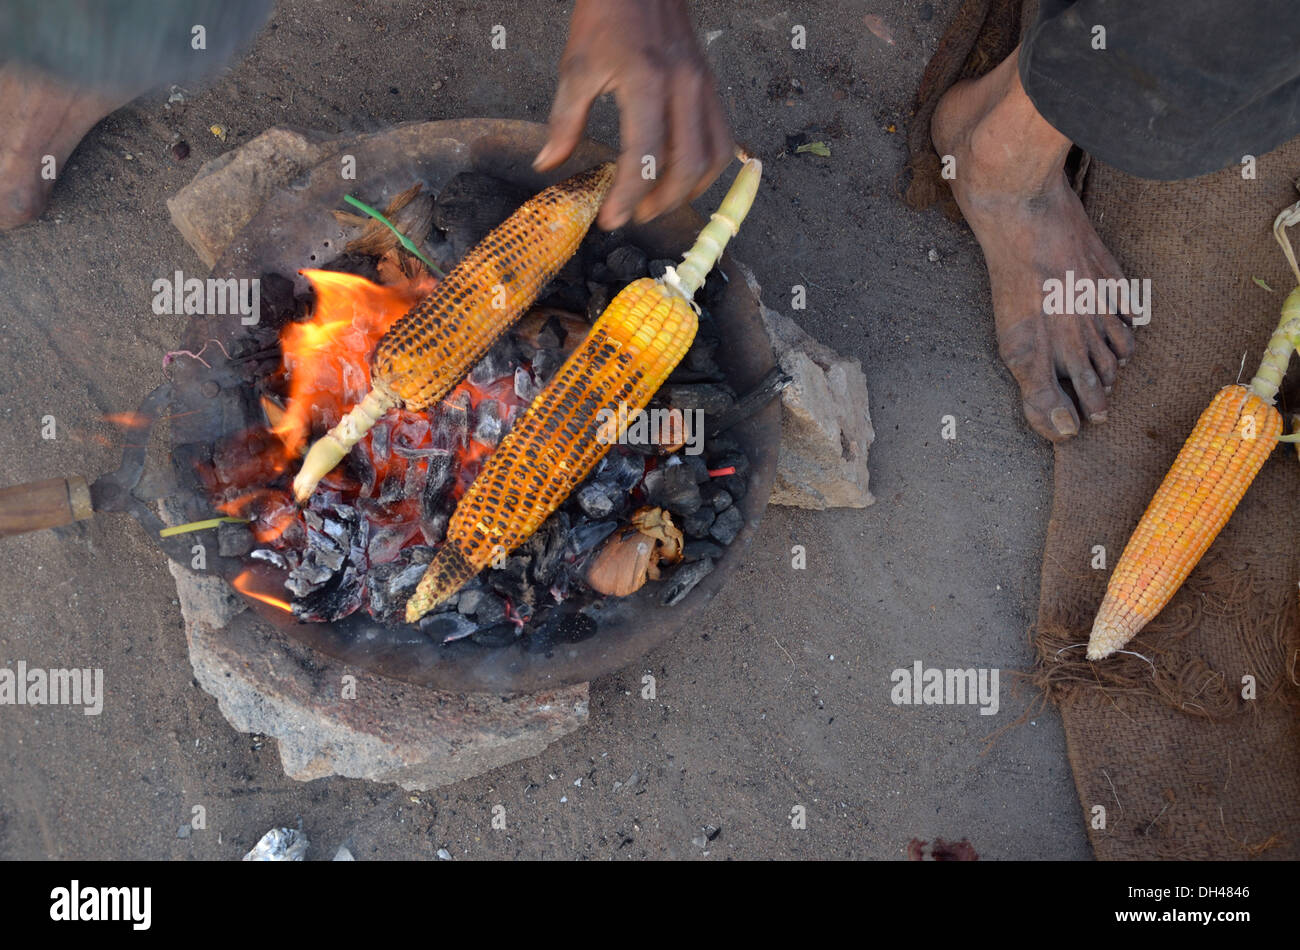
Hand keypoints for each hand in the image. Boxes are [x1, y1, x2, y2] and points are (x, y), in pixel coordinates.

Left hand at [534, 0, 732, 229]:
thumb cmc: (606, 15)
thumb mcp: (576, 66)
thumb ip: (565, 121)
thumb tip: (547, 164)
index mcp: (646, 82)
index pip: (644, 158)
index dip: (627, 196)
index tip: (611, 219)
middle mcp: (683, 87)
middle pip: (687, 166)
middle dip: (661, 202)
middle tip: (634, 215)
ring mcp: (703, 86)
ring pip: (714, 157)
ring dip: (689, 191)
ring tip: (658, 201)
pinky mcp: (711, 86)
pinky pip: (723, 139)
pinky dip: (707, 167)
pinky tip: (683, 177)